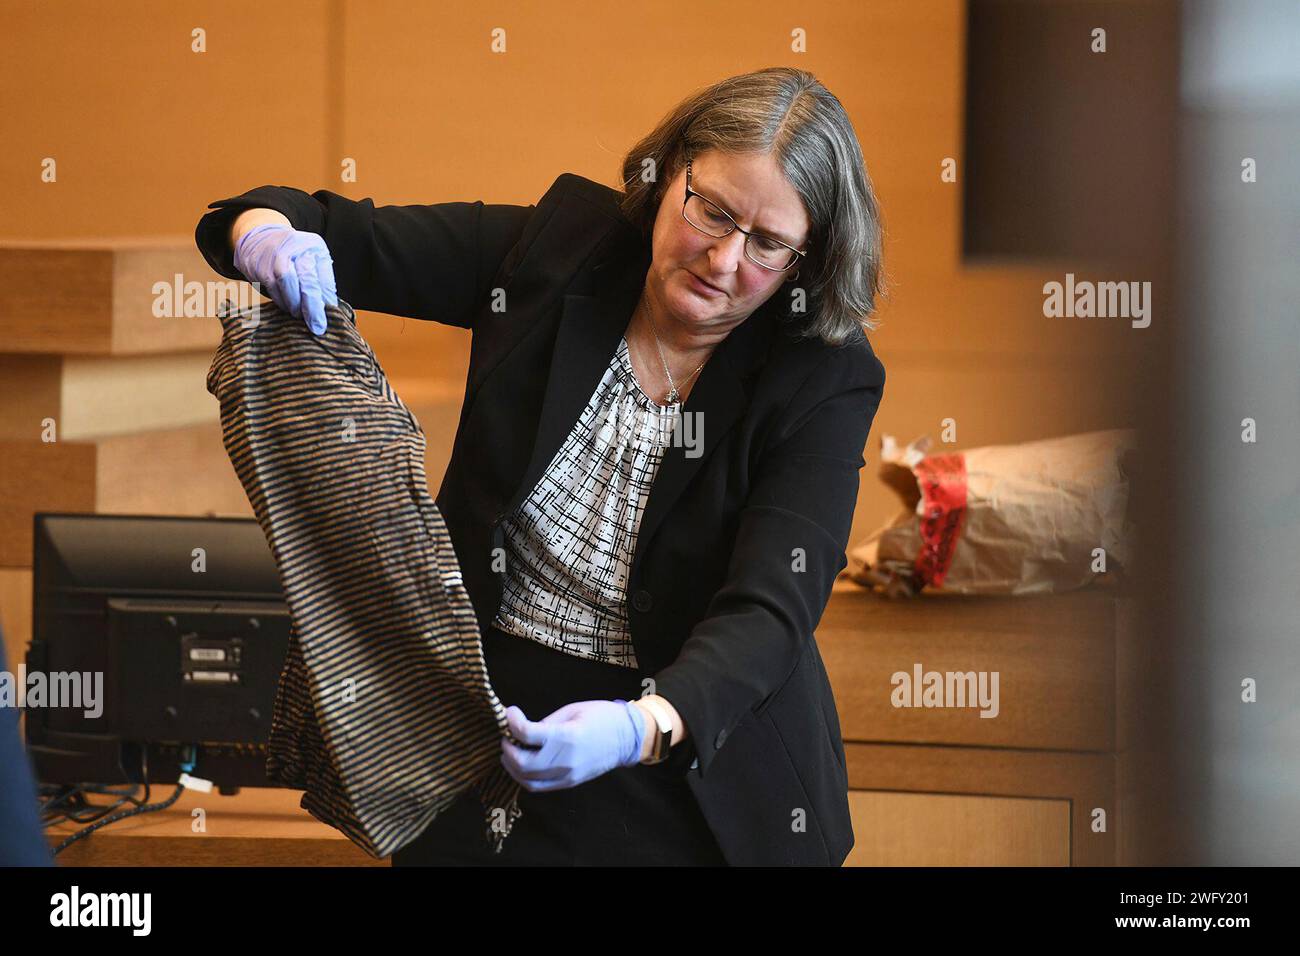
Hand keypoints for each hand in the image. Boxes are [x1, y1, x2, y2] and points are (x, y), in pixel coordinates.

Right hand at [232, 223, 338, 335]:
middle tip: (316, 326)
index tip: (329, 320)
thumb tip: (329, 309)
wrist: (261, 237)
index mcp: (314, 247)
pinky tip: (286, 306)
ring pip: (287, 286)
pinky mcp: (259, 264)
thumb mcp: (313, 261)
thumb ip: (321, 282)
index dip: (326, 302)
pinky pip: (272, 288)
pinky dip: (281, 301)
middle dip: (312, 308)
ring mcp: (275, 255)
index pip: (323, 278)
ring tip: (299, 315)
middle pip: (306, 281)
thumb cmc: (294, 254)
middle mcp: (296, 247)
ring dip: (294, 306)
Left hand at [500, 699, 646, 791]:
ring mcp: (567, 775)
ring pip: (528, 780)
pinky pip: (539, 786)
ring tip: (511, 751)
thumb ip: (545, 723)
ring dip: (513, 767)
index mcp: (567, 736)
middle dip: (508, 750)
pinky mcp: (569, 782)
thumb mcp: (572, 710)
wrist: (627, 737)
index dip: (513, 722)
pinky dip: (525, 777)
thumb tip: (522, 729)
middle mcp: (565, 760)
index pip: (527, 734)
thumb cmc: (601, 717)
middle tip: (507, 736)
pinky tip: (523, 764)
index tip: (510, 713)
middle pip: (522, 763)